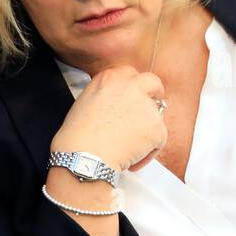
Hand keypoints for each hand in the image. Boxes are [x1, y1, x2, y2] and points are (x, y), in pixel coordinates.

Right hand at [50, 65, 167, 172]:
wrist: (84, 157)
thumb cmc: (76, 137)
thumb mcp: (84, 103)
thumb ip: (105, 95)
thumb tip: (118, 105)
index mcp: (110, 78)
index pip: (129, 74)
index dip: (132, 88)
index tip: (131, 98)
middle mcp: (130, 86)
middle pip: (152, 82)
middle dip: (154, 93)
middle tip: (147, 112)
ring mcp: (146, 105)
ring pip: (156, 116)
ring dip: (146, 129)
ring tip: (127, 148)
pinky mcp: (156, 126)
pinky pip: (158, 140)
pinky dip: (148, 152)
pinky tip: (131, 161)